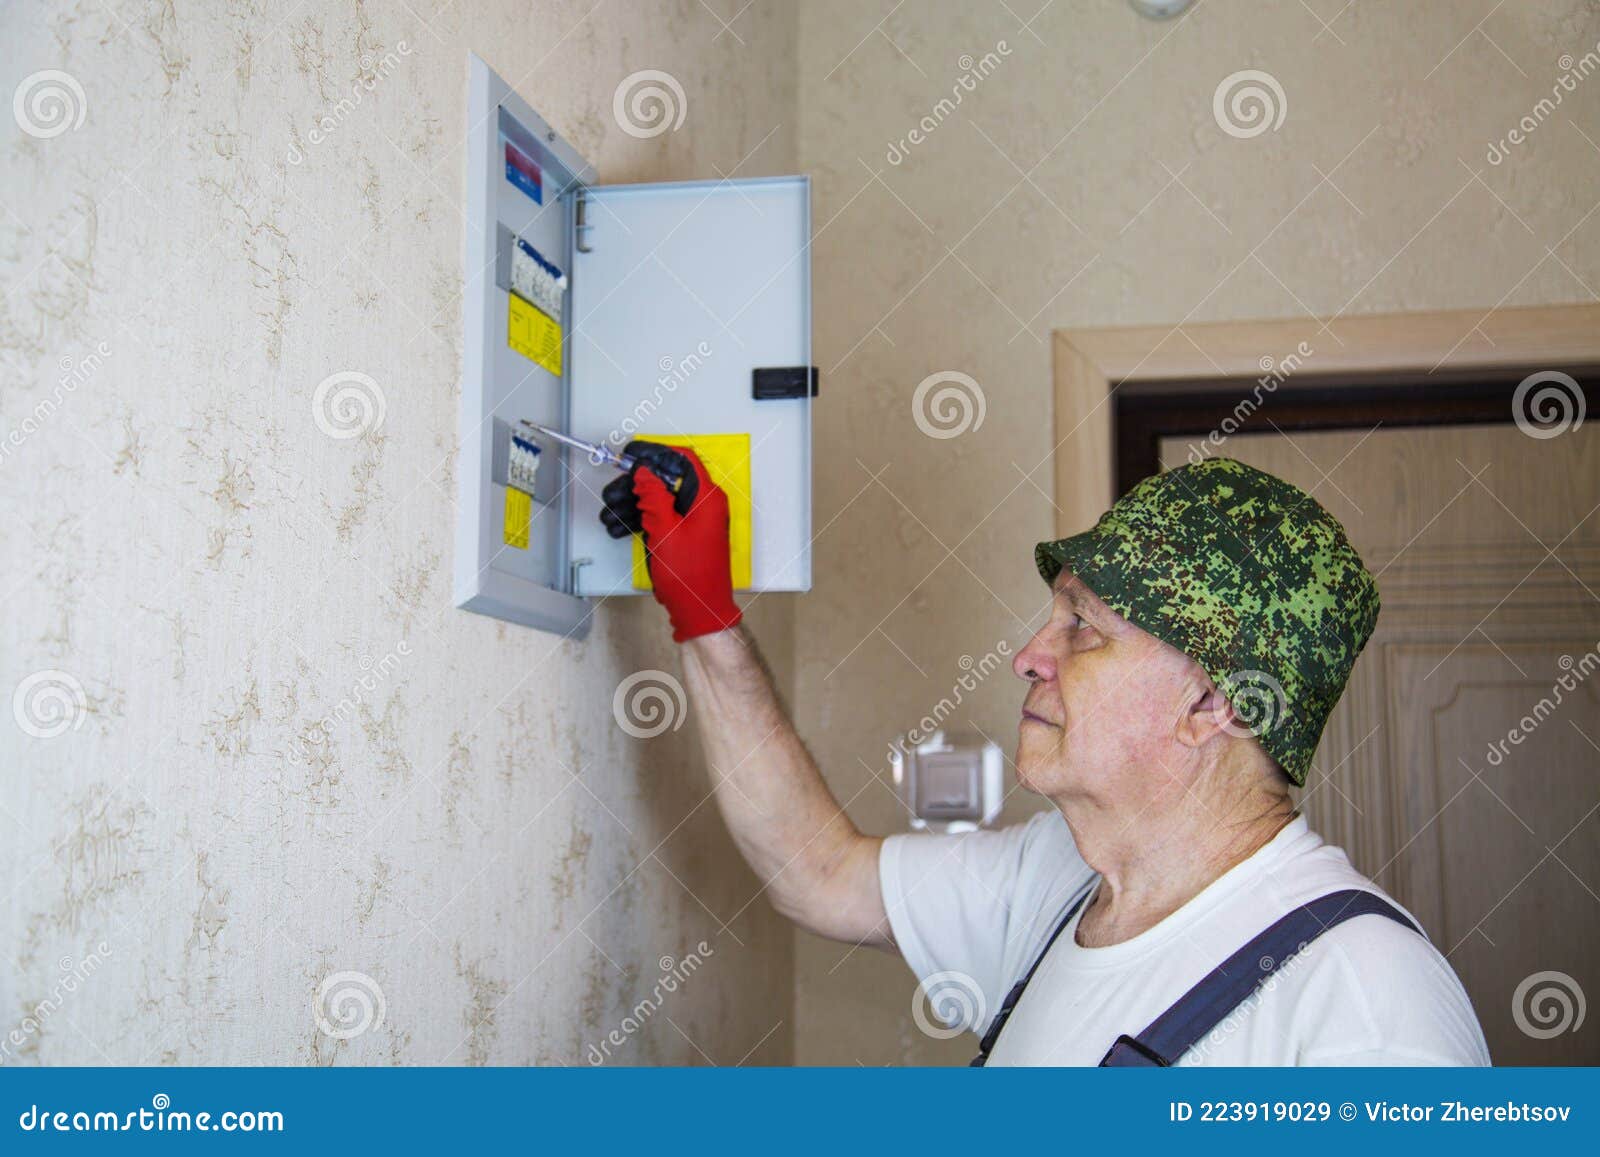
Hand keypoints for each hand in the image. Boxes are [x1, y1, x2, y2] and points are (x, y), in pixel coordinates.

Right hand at [599, 441, 740, 642]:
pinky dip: (644, 520)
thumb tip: (645, 472)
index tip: (632, 454)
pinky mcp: (688, 534)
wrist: (700, 611)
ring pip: (662, 500)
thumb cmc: (691, 577)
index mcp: (707, 498)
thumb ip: (654, 497)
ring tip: (611, 512)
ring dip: (636, 505)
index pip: (683, 460)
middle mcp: (705, 505)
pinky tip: (621, 526)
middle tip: (615, 489)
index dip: (655, 454)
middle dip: (638, 485)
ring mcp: (697, 521)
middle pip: (669, 480)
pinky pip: (664, 517)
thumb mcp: (665, 531)